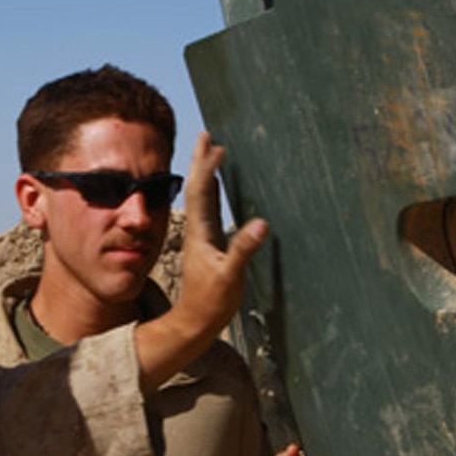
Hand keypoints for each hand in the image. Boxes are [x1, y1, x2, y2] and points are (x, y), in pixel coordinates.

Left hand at [177, 131, 267, 339]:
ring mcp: (203, 234)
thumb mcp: (230, 277)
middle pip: (198, 186)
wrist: (195, 321)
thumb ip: (242, 251)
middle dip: (202, 160)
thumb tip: (260, 224)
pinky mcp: (208, 243)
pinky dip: (213, 191)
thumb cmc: (211, 302)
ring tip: (212, 150)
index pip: (202, 191)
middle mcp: (199, 228)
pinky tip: (216, 185)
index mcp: (201, 231)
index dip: (207, 167)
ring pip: (203, 195)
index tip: (215, 145)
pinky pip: (210, 208)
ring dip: (206, 172)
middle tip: (207, 135)